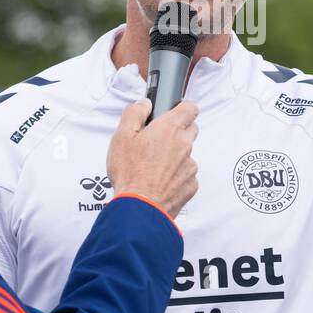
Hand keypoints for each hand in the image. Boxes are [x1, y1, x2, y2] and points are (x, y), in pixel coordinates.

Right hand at [106, 98, 198, 218]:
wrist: (139, 208)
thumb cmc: (130, 173)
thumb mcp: (121, 137)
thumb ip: (134, 114)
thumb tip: (144, 104)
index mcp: (169, 129)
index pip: (190, 108)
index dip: (182, 108)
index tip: (174, 112)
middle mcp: (184, 145)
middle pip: (191, 130)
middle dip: (177, 132)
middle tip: (157, 141)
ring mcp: (190, 166)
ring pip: (187, 155)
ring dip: (176, 157)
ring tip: (154, 167)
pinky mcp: (191, 185)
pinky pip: (187, 175)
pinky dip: (177, 177)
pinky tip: (160, 182)